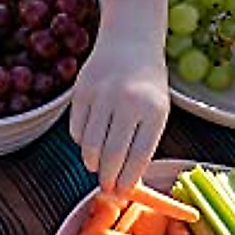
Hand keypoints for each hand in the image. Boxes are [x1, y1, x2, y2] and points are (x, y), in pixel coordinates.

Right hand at [69, 33, 169, 194]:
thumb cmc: (147, 83)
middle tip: (106, 188)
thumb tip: (124, 180)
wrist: (131, 41)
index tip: (122, 193)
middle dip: (107, 179)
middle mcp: (127, 102)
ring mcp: (102, 95)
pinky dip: (82, 142)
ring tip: (98, 166)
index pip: (138, 157)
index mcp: (153, 111)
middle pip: (112, 155)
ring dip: (92, 163)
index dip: (127, 181)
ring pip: (90, 146)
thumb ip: (143, 142)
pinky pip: (76, 129)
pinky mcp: (81, 90)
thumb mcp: (157, 110)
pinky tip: (91, 140)